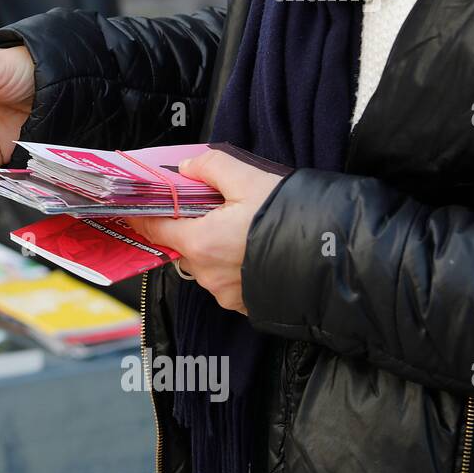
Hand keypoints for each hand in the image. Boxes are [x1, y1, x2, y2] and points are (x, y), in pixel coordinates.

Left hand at [124, 149, 283, 314]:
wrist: (338, 260)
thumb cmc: (293, 218)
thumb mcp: (250, 179)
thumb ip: (212, 167)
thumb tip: (189, 167)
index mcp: (199, 243)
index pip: (155, 228)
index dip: (145, 214)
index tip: (136, 206)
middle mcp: (207, 274)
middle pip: (182, 245)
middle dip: (190, 227)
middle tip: (212, 207)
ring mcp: (226, 294)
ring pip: (206, 264)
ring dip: (214, 247)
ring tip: (242, 228)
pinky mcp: (246, 306)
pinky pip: (227, 281)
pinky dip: (234, 265)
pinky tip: (254, 251)